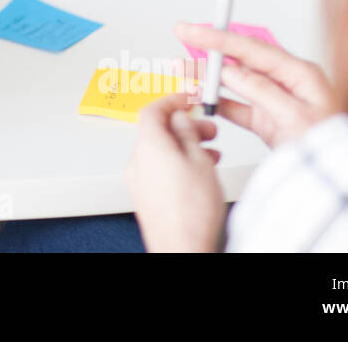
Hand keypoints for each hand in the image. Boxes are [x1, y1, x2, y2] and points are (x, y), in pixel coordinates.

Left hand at [126, 93, 225, 251]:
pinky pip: (158, 169)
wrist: (181, 247)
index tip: (187, 99)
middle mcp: (137, 161)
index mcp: (148, 145)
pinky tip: (198, 172)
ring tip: (210, 153)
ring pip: (159, 151)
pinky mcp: (145, 196)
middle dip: (183, 126)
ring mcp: (138, 180)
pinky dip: (177, 163)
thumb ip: (189, 134)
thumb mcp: (200, 160)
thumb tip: (181, 119)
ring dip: (183, 146)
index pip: (151, 110)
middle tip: (207, 129)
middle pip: (156, 131)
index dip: (171, 100)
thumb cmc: (191, 211)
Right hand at [176, 23, 331, 146]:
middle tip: (183, 40)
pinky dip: (216, 103)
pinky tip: (201, 98)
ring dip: (208, 77)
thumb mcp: (297, 118)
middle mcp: (287, 83)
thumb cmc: (333, 149)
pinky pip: (236, 106)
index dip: (218, 38)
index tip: (193, 30)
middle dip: (209, 52)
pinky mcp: (268, 121)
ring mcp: (276, 102)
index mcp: (300, 74)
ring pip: (234, 82)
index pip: (251, 48)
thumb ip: (262, 92)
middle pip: (240, 60)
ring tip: (183, 69)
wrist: (343, 180)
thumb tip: (232, 72)